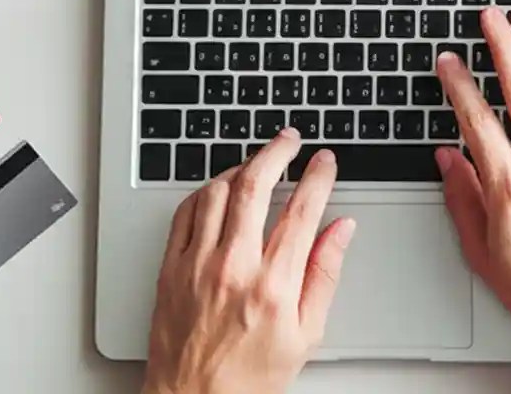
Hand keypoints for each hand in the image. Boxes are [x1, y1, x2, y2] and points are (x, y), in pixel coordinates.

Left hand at [143, 130, 355, 393]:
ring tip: (258, 161)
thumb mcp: (306, 336)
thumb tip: (341, 232)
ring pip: (218, 191)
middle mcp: (232, 268)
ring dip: (241, 166)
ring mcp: (196, 264)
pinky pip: (185, 211)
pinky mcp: (169, 268)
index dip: (317, 177)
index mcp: (273, 286)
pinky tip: (220, 188)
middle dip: (277, 151)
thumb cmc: (248, 379)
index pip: (301, 211)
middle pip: (255, 185)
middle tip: (290, 139)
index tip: (325, 161)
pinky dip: (206, 191)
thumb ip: (325, 276)